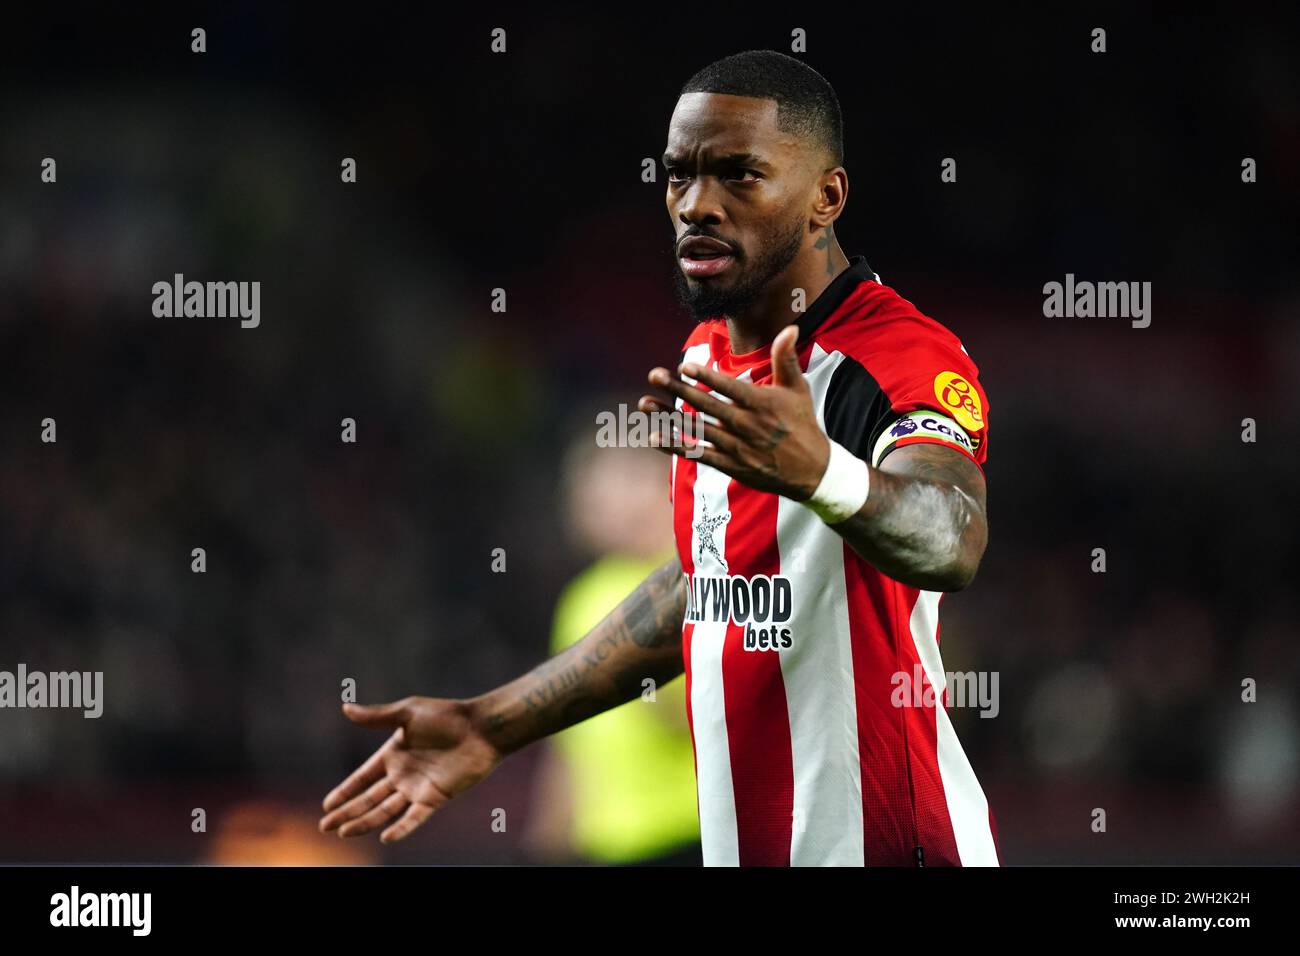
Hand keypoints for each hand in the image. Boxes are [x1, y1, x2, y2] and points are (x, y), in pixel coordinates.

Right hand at [319, 696, 502, 842]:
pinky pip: (415, 817)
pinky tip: (386, 836)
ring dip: (365, 822)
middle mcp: (402, 774)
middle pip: (369, 798)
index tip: (327, 805)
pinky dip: (402, 827)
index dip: (345, 791)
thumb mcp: (407, 713)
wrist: (480, 728)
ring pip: (385, 810)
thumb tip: (345, 707)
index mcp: (393, 754)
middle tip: (325, 826)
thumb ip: (377, 716)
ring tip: (344, 832)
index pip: (363, 777)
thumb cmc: (446, 716)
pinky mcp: (435, 797)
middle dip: (347, 812)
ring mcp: (418, 788)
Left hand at [640, 324, 830, 499]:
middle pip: (707, 406)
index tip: (685, 366)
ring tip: (644, 403)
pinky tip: (655, 436)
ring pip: (697, 429)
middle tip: (654, 374)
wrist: (812, 471)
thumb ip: (786, 358)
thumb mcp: (798, 388)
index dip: (706, 378)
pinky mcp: (731, 465)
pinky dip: (677, 446)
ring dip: (668, 417)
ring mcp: (737, 447)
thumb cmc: (802, 423)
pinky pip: (699, 454)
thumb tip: (790, 327)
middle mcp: (746, 425)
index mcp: (761, 404)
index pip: (729, 388)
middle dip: (678, 390)